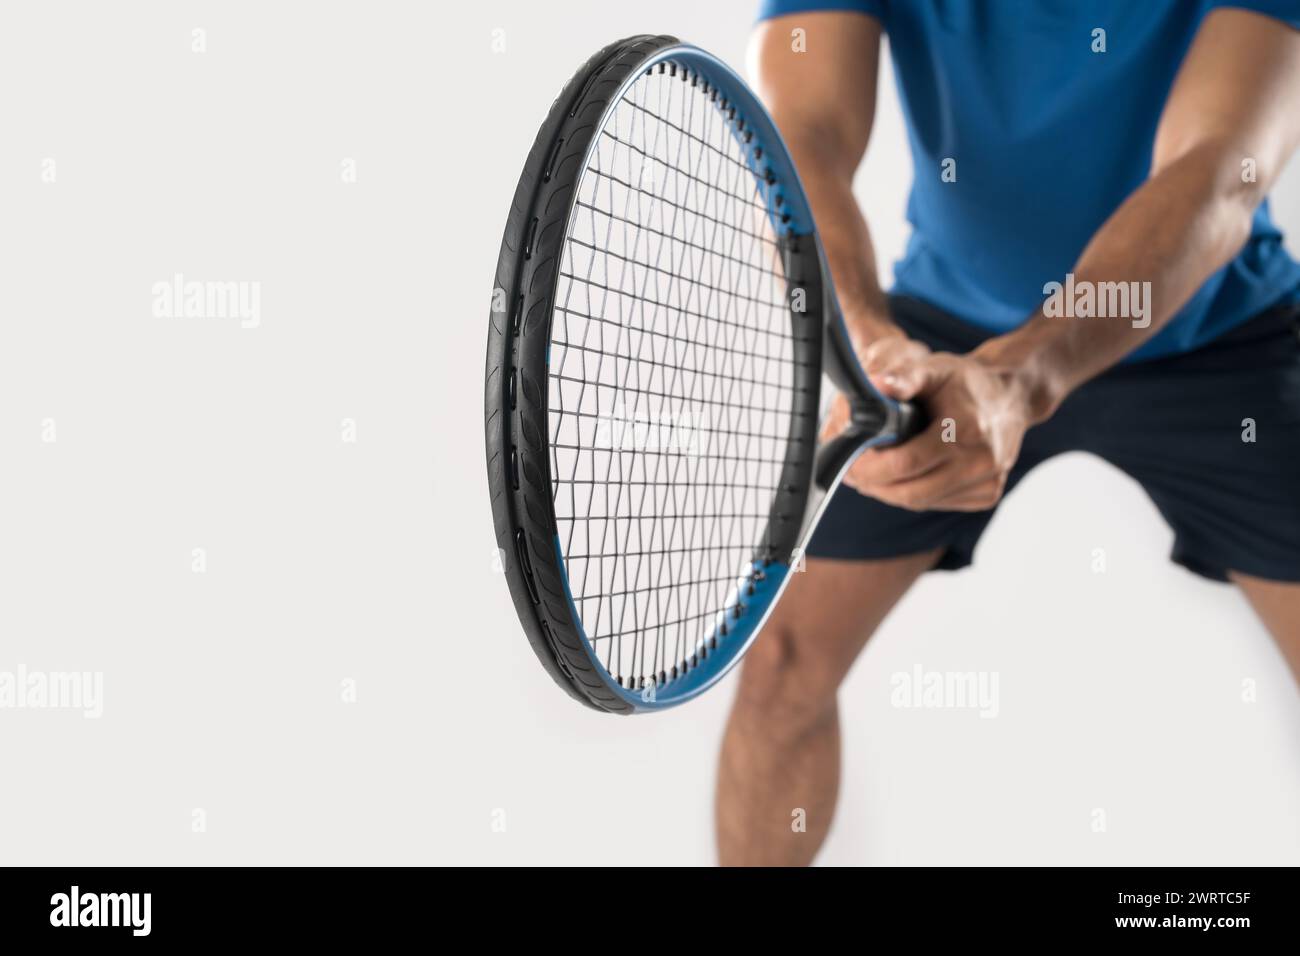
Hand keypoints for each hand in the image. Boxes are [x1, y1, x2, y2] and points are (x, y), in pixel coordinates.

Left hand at [833, 344, 1034, 511]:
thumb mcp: (935, 368)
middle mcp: (979, 461)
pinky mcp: (988, 493)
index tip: (849, 463)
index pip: (906, 463)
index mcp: (963, 430)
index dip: (870, 468)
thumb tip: (873, 386)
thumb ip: (904, 377)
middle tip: (852, 474)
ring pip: (923, 501)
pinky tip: (904, 480)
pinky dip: (916, 495)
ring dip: (891, 493)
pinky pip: (940, 503)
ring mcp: (987, 481)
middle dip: (875, 486)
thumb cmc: (967, 381)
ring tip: (871, 477)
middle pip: (911, 492)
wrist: (1012, 395)